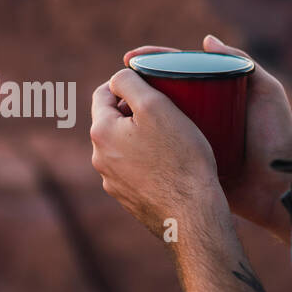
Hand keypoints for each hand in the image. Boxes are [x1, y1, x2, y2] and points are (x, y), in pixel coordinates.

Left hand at [90, 68, 227, 237]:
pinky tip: (171, 164)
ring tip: (171, 137)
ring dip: (141, 137)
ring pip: (123, 146)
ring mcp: (113, 182)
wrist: (192, 214)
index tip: (151, 85)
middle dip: (134, 112)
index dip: (127, 84)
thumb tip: (117, 76)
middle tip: (166, 110)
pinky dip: (148, 161)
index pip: (103, 94)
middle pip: (113, 121)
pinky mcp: (128, 199)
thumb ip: (130, 82)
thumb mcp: (156, 105)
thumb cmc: (180, 157)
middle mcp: (99, 158)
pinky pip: (134, 170)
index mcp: (101, 132)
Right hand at [122, 35, 291, 242]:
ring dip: (131, 117)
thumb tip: (206, 40)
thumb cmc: (277, 141)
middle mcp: (200, 117)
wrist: (279, 191)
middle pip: (160, 96)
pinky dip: (139, 146)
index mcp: (214, 97)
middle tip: (115, 85)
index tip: (130, 58)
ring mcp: (191, 143)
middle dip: (134, 88)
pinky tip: (121, 141)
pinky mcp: (186, 166)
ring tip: (112, 110)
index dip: (151, 62)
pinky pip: (159, 152)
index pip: (177, 71)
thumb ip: (246, 64)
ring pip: (155, 124)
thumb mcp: (267, 96)